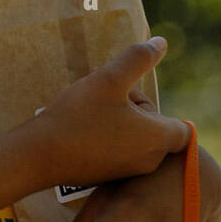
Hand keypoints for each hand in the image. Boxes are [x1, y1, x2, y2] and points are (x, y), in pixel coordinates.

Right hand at [30, 38, 190, 191]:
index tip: (130, 98)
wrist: (38, 156)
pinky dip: (108, 139)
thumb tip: (161, 42)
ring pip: (137, 141)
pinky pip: (120, 154)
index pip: (182, 128)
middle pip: (156, 130)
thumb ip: (139, 59)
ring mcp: (128, 173)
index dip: (158, 108)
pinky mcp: (109, 179)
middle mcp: (149, 162)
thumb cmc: (77, 116)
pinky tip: (82, 130)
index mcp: (157, 139)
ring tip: (91, 112)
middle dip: (136, 110)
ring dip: (121, 122)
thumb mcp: (109, 79)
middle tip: (105, 99)